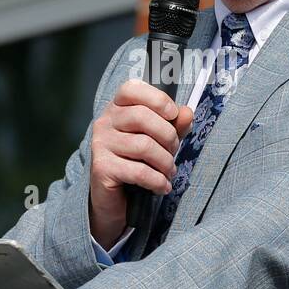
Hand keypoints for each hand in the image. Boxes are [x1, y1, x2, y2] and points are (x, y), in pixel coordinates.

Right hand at [88, 79, 192, 248]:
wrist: (113, 200)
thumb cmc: (137, 162)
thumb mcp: (160, 141)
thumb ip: (174, 125)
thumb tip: (187, 112)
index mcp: (117, 108)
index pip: (131, 88)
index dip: (157, 99)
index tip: (173, 114)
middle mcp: (105, 122)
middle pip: (142, 117)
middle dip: (168, 136)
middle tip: (173, 152)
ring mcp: (100, 144)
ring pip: (144, 146)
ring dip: (165, 162)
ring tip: (169, 172)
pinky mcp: (102, 168)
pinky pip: (139, 171)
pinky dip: (158, 181)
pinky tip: (163, 186)